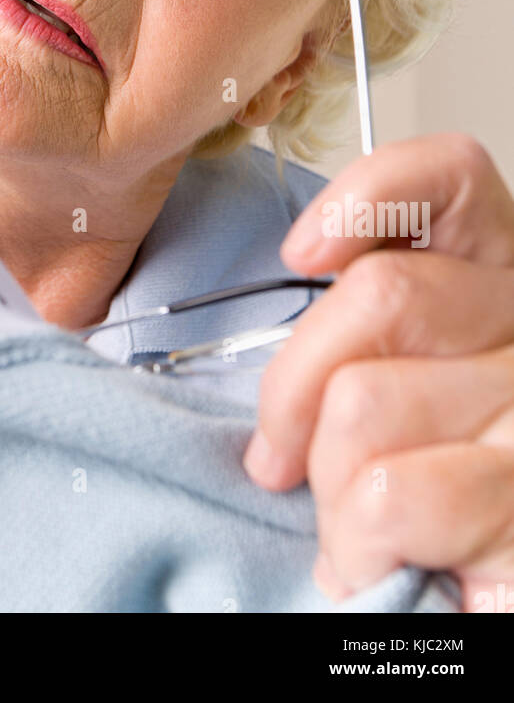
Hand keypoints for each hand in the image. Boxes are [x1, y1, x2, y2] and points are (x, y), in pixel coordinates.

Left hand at [243, 133, 513, 612]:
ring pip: (364, 402)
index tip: (304, 251)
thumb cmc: (417, 488)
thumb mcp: (389, 381)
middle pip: (380, 294)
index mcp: (496, 282)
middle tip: (281, 454)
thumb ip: (363, 322)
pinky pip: (390, 497)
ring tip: (359, 523)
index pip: (455, 178)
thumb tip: (304, 266)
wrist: (474, 594)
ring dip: (329, 485)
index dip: (371, 195)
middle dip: (296, 388)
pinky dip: (358, 546)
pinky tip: (386, 562)